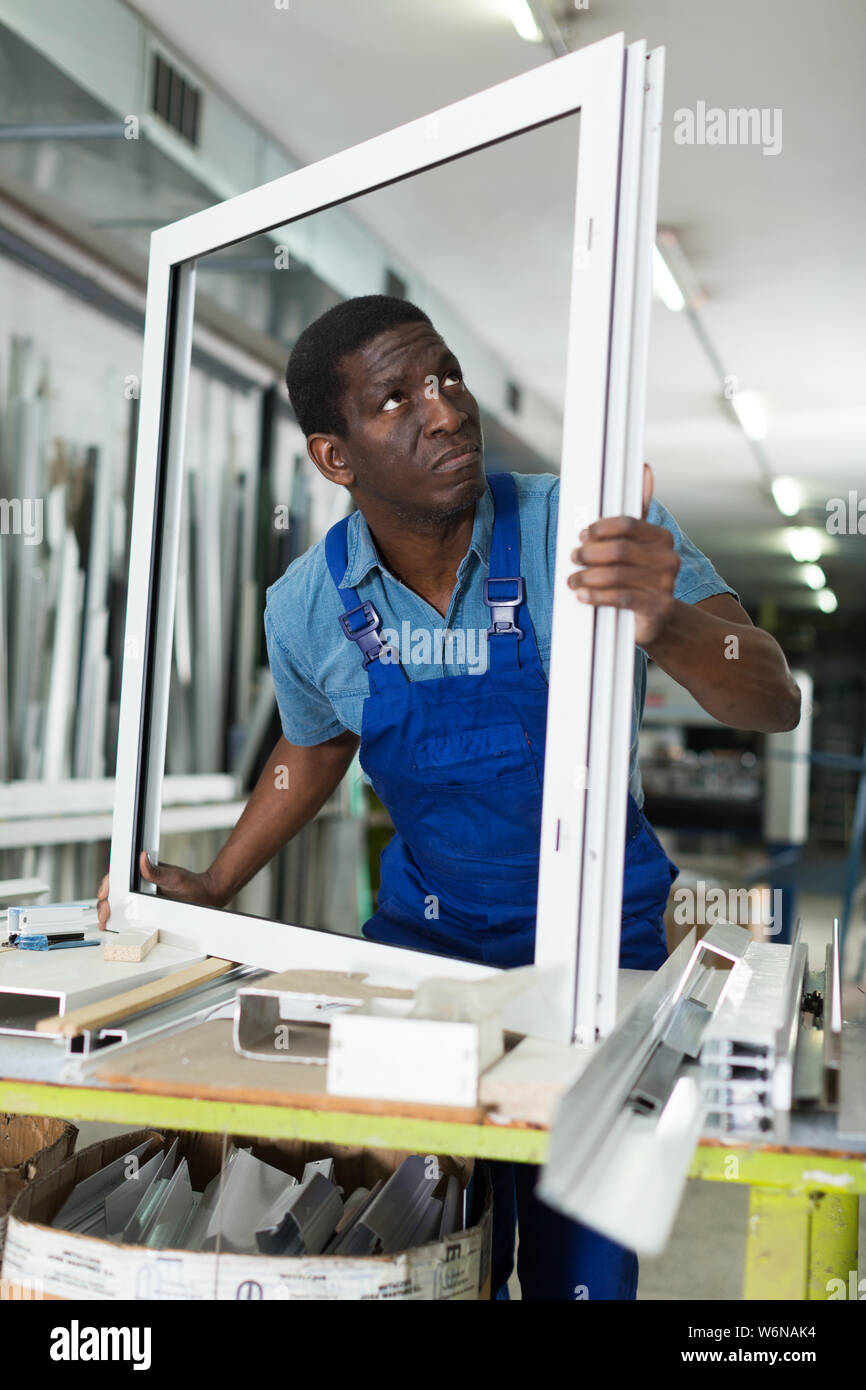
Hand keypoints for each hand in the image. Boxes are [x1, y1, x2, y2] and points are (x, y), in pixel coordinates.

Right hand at [96, 852, 226, 928]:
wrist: (205, 897)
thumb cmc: (190, 883)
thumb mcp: (172, 876)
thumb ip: (156, 870)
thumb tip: (142, 858)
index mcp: (141, 875)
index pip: (117, 878)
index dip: (107, 885)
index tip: (105, 893)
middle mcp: (139, 887)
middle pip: (115, 895)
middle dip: (105, 904)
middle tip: (105, 914)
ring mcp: (142, 900)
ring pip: (120, 907)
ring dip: (110, 915)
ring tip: (106, 923)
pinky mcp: (148, 913)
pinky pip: (132, 918)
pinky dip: (123, 923)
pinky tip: (117, 928)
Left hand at [567, 463, 679, 647]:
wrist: (656, 619)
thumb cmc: (640, 578)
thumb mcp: (638, 545)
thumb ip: (637, 512)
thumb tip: (644, 469)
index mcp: (662, 538)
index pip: (627, 524)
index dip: (600, 528)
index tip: (583, 535)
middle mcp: (669, 558)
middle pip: (619, 549)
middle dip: (590, 553)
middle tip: (574, 557)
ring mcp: (666, 584)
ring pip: (616, 574)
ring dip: (587, 577)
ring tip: (573, 580)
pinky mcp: (657, 607)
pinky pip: (620, 598)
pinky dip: (596, 596)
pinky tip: (583, 596)